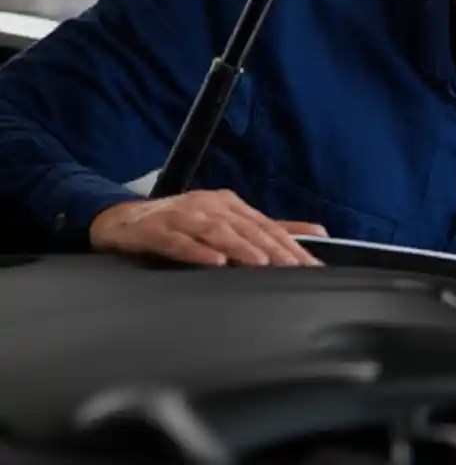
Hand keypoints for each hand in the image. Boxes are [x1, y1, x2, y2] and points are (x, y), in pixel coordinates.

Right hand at [90, 189, 326, 266]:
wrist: (120, 220)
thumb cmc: (179, 224)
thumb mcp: (227, 223)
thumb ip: (271, 229)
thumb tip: (317, 232)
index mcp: (229, 205)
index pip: (267, 226)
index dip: (291, 245)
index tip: (312, 265)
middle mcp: (209, 206)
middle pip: (246, 228)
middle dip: (273, 249)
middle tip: (295, 268)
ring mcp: (182, 216)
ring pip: (216, 231)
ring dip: (240, 247)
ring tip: (261, 263)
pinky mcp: (154, 229)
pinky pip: (178, 240)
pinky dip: (196, 250)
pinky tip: (213, 262)